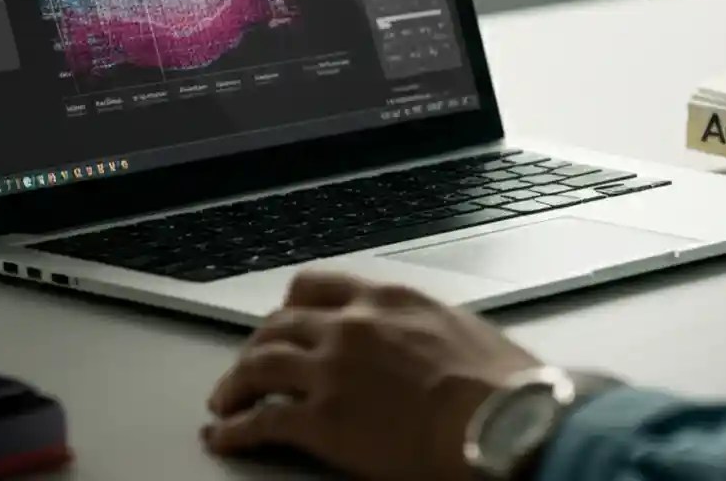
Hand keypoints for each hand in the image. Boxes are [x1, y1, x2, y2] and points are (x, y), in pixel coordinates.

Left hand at [204, 271, 539, 480]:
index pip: (317, 287)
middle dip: (256, 345)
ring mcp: (330, 371)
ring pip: (258, 366)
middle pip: (278, 325)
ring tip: (224, 403)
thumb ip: (428, 328)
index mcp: (387, 300)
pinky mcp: (320, 420)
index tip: (285, 319)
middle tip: (248, 366)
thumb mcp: (463, 331)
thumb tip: (431, 341)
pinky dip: (234, 429)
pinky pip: (260, 421)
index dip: (291, 307)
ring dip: (234, 384)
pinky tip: (224, 437)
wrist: (501, 421)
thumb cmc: (501, 384)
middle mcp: (350, 326)